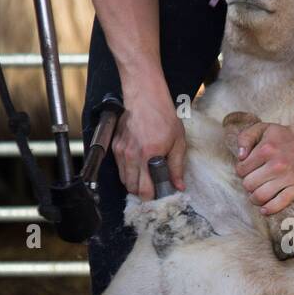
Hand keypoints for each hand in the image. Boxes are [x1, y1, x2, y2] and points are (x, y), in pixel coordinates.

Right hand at [111, 80, 185, 198]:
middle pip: (132, 188)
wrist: (145, 97)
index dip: (151, 197)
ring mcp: (121, 151)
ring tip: (146, 179)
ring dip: (134, 183)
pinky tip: (138, 166)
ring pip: (124, 179)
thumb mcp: (178, 142)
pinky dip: (128, 171)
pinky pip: (120, 168)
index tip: (158, 197)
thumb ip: (177, 166)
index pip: (144, 189)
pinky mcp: (115, 146)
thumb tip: (179, 186)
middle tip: (153, 189)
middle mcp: (132, 155)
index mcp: (148, 155)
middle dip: (142, 192)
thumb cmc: (163, 116)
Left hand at [235, 122, 293, 214]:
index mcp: (266, 149)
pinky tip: (264, 209)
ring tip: (256, 194)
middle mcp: (276, 165)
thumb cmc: (283, 136)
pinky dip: (269, 209)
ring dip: (254, 198)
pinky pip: (279, 204)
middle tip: (253, 180)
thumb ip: (245, 138)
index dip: (241, 171)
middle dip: (248, 184)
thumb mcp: (262, 128)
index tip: (248, 169)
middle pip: (249, 184)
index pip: (241, 170)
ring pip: (260, 196)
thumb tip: (240, 157)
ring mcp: (288, 177)